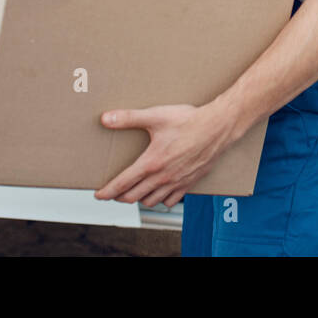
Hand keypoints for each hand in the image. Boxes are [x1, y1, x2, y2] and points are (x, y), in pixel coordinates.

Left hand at [94, 102, 234, 208]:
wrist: (218, 127)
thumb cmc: (189, 121)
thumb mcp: (156, 116)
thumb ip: (129, 118)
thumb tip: (106, 119)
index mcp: (151, 163)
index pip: (122, 184)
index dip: (107, 192)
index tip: (98, 195)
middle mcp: (163, 177)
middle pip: (134, 197)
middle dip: (120, 197)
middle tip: (113, 193)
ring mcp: (177, 182)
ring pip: (151, 201)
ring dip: (139, 199)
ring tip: (134, 193)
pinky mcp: (189, 183)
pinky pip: (171, 200)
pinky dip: (161, 200)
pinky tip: (159, 193)